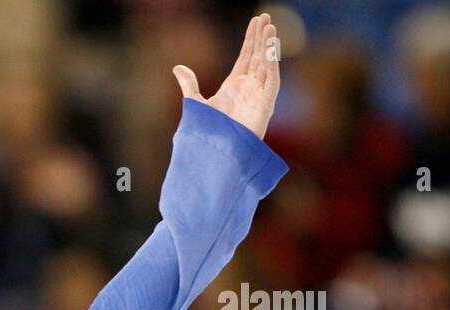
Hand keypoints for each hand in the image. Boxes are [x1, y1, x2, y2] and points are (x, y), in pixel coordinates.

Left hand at [173, 13, 280, 139]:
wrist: (216, 152)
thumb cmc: (209, 132)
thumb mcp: (196, 103)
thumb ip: (189, 84)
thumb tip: (177, 67)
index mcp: (235, 85)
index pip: (247, 56)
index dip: (251, 39)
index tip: (256, 21)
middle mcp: (249, 87)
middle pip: (258, 56)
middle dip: (262, 37)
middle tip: (266, 16)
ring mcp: (258, 95)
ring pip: (266, 65)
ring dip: (269, 47)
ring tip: (270, 27)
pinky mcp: (265, 105)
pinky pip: (272, 81)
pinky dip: (272, 65)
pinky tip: (270, 50)